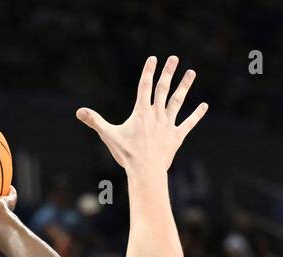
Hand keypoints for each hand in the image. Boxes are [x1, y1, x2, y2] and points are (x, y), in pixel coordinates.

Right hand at [77, 55, 207, 173]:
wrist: (146, 171)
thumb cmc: (127, 154)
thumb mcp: (108, 135)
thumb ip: (95, 121)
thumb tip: (79, 112)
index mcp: (141, 113)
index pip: (145, 86)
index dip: (148, 71)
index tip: (153, 58)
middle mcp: (156, 115)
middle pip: (163, 89)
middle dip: (168, 72)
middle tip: (174, 58)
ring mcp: (168, 125)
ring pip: (177, 101)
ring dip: (184, 86)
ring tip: (191, 72)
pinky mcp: (176, 136)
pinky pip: (188, 123)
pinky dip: (197, 115)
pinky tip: (204, 105)